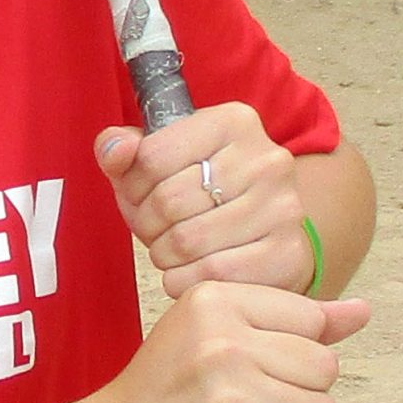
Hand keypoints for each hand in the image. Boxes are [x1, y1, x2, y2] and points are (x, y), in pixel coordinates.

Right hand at [91, 281, 367, 402]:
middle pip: (325, 368)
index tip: (238, 370)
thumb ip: (288, 322)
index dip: (286, 355)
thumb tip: (360, 311)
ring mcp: (230, 397)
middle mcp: (222, 344)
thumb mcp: (211, 336)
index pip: (311, 322)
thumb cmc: (161, 398)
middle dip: (296, 394)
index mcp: (213, 302)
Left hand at [95, 103, 315, 297]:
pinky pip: (211, 274)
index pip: (152, 156)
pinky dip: (184, 280)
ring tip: (174, 249)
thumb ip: (122, 150)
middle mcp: (266, 159)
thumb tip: (115, 149)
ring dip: (164, 254)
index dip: (132, 186)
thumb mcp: (156, 164)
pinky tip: (191, 270)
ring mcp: (283, 207)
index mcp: (233, 122)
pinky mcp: (287, 254)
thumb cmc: (202, 197)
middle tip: (156, 229)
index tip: (141, 195)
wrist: (264, 237)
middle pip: (168, 201)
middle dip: (147, 224)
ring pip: (187, 241)